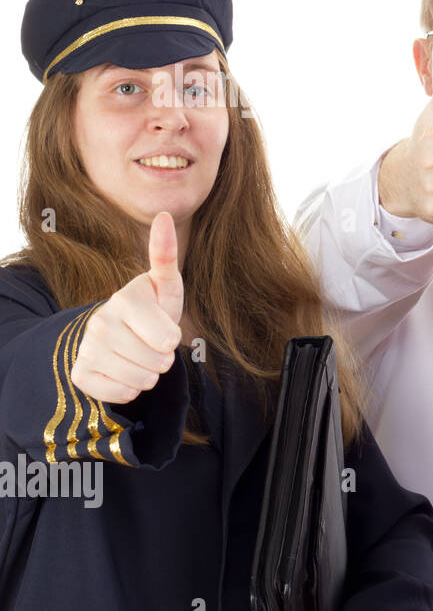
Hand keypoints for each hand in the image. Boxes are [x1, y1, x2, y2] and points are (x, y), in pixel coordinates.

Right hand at [70, 212, 183, 404]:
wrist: (118, 335)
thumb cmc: (151, 309)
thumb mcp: (165, 286)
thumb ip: (166, 256)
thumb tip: (164, 216)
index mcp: (126, 299)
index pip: (168, 340)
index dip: (173, 339)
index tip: (165, 330)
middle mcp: (102, 322)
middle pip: (157, 363)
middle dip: (163, 358)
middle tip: (152, 344)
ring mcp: (88, 348)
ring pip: (142, 381)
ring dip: (149, 374)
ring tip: (140, 355)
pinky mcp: (81, 373)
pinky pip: (123, 395)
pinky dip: (131, 389)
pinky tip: (123, 370)